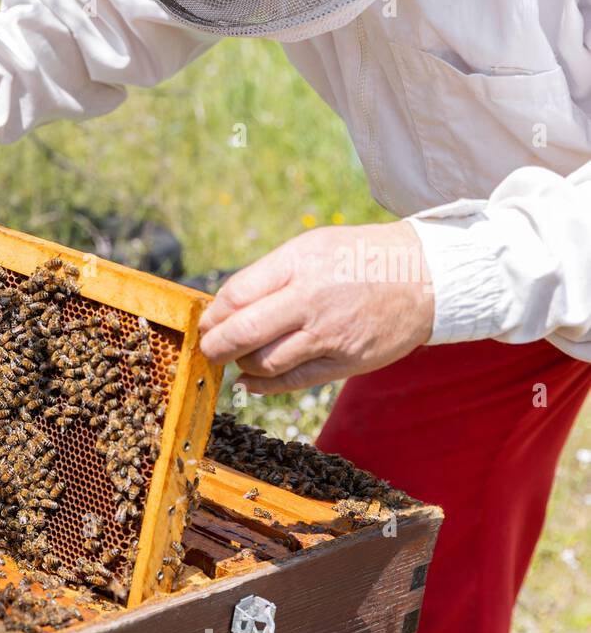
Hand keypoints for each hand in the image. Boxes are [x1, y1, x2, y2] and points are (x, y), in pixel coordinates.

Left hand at [198, 221, 434, 392]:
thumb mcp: (311, 248)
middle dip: (214, 346)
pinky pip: (293, 381)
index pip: (236, 296)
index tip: (208, 322)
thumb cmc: (359, 259)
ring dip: (240, 364)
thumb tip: (223, 309)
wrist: (426, 276)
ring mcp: (331, 333)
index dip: (214, 315)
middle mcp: (313, 298)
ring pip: (264, 362)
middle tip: (207, 349)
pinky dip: (263, 385)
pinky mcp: (346, 361)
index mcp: (300, 263)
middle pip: (243, 332)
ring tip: (236, 358)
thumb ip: (268, 276)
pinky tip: (250, 380)